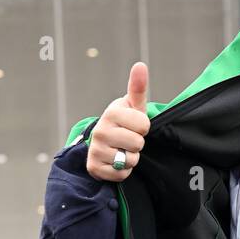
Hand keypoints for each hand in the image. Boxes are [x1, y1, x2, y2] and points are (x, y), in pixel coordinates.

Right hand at [86, 62, 150, 182]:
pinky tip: (116, 160)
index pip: (144, 126)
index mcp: (111, 113)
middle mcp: (100, 131)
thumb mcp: (133, 105)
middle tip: (128, 138)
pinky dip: (124, 170)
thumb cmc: (125, 121)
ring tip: (123, 149)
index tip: (135, 125)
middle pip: (138, 143)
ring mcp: (95, 149)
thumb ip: (138, 87)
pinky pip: (122, 173)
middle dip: (138, 143)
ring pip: (130, 160)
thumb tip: (140, 65)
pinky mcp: (94, 168)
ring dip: (132, 157)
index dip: (144, 127)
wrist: (107, 141)